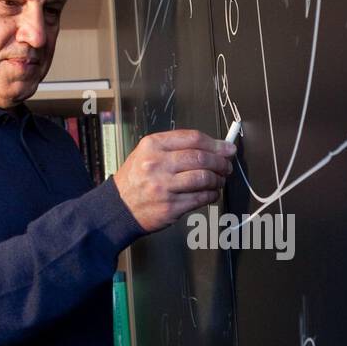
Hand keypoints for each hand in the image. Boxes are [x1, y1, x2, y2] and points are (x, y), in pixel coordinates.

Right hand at [111, 129, 235, 232]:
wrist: (119, 206)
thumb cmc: (136, 179)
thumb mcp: (148, 153)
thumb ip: (177, 147)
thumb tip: (213, 146)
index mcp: (153, 146)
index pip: (193, 138)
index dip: (215, 143)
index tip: (227, 148)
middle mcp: (157, 164)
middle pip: (201, 158)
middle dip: (221, 162)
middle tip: (226, 165)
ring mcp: (163, 187)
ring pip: (204, 178)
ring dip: (218, 179)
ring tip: (219, 180)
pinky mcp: (170, 206)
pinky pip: (200, 198)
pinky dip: (212, 195)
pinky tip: (211, 193)